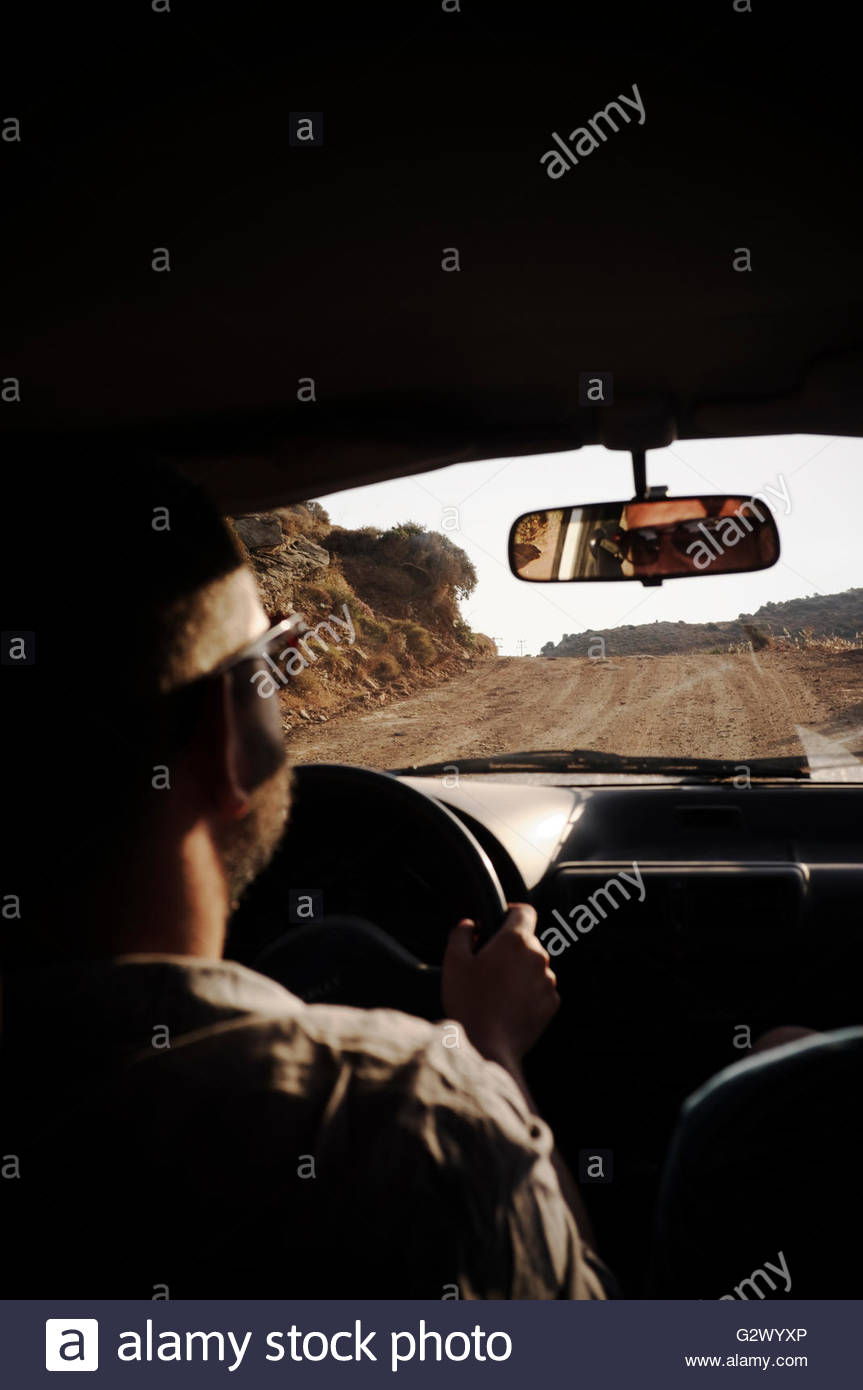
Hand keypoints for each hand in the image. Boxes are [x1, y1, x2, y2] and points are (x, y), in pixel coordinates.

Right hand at [441, 903, 559, 1066]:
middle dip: (510, 948)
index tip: (497, 923)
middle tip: (487, 966)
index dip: (510, 913)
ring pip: (535, 966)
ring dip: (520, 971)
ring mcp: (548, 980)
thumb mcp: (453, 962)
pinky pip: (541, 989)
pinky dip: (528, 992)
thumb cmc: (469, 1002)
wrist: (488, 1046)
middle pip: (528, 941)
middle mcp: (538, 956)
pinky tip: (508, 1006)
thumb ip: (461, 934)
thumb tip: (469, 925)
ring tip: (496, 991)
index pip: (524, 911)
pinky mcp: (552, 1003)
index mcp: (515, 941)